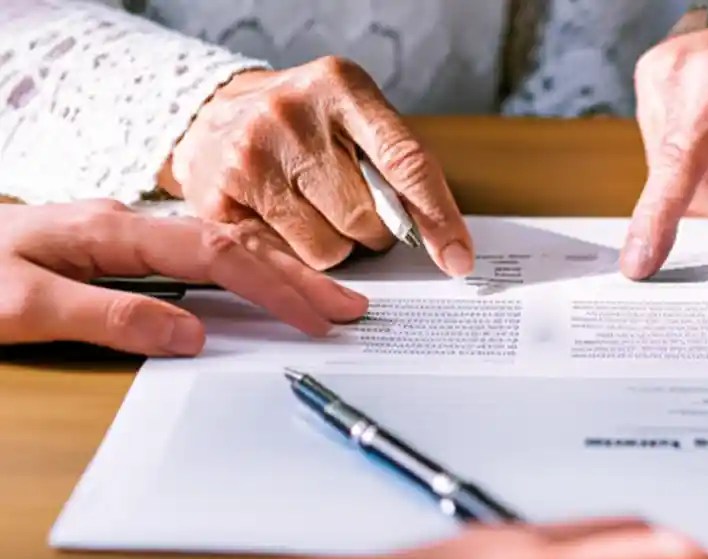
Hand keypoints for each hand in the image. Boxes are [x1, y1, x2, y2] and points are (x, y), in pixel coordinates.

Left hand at [0, 201, 366, 355]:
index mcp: (111, 231)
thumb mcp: (22, 309)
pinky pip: (199, 258)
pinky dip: (244, 273)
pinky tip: (262, 286)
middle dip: (297, 276)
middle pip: (232, 244)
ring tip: (326, 299)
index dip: (275, 286)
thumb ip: (110, 319)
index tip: (317, 317)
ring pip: (220, 247)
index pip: (216, 255)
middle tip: (351, 308)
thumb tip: (191, 334)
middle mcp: (125, 225)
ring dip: (278, 273)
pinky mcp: (117, 253)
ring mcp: (123, 236)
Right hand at [162, 57, 473, 274]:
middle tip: (358, 217)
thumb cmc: (302, 125)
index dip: (437, 216)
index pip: (404, 161)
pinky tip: (311, 281)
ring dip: (335, 250)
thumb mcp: (353, 117)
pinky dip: (304, 283)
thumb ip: (395, 166)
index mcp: (339, 88)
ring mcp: (250, 158)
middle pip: (365, 217)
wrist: (212, 115)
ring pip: (327, 250)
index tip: (458, 257)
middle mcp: (290, 118)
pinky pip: (281, 266)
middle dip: (374, 233)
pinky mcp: (218, 202)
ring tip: (315, 218)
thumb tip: (442, 241)